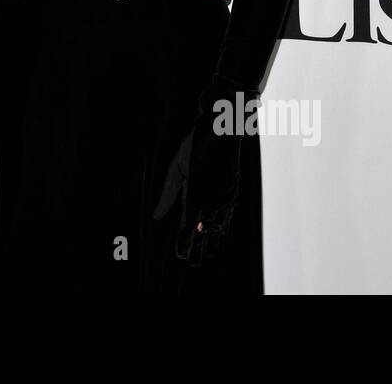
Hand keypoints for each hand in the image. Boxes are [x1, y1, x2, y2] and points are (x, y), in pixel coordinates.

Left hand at [152, 79, 249, 266]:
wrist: (224, 129)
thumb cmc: (195, 145)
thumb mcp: (176, 168)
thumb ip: (167, 194)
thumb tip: (157, 216)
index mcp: (196, 196)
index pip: (188, 229)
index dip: (184, 244)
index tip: (180, 253)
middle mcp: (213, 201)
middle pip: (205, 234)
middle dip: (198, 249)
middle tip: (193, 263)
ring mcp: (226, 197)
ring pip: (220, 227)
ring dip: (213, 242)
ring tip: (208, 255)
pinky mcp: (234, 192)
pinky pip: (229, 216)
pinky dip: (224, 227)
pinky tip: (221, 231)